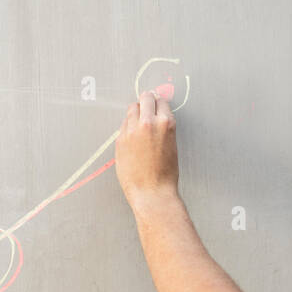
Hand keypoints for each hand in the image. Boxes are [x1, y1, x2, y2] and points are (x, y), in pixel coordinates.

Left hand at [115, 90, 179, 206]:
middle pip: (145, 98)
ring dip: (136, 113)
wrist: (151, 192)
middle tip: (146, 106)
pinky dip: (128, 127)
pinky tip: (133, 138)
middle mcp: (148, 123)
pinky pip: (124, 125)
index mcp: (166, 124)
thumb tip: (157, 117)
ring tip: (139, 124)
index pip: (160, 101)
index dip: (158, 104)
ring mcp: (132, 131)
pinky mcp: (120, 140)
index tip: (156, 105)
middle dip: (146, 101)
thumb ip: (163, 128)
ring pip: (132, 110)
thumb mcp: (171, 145)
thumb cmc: (165, 174)